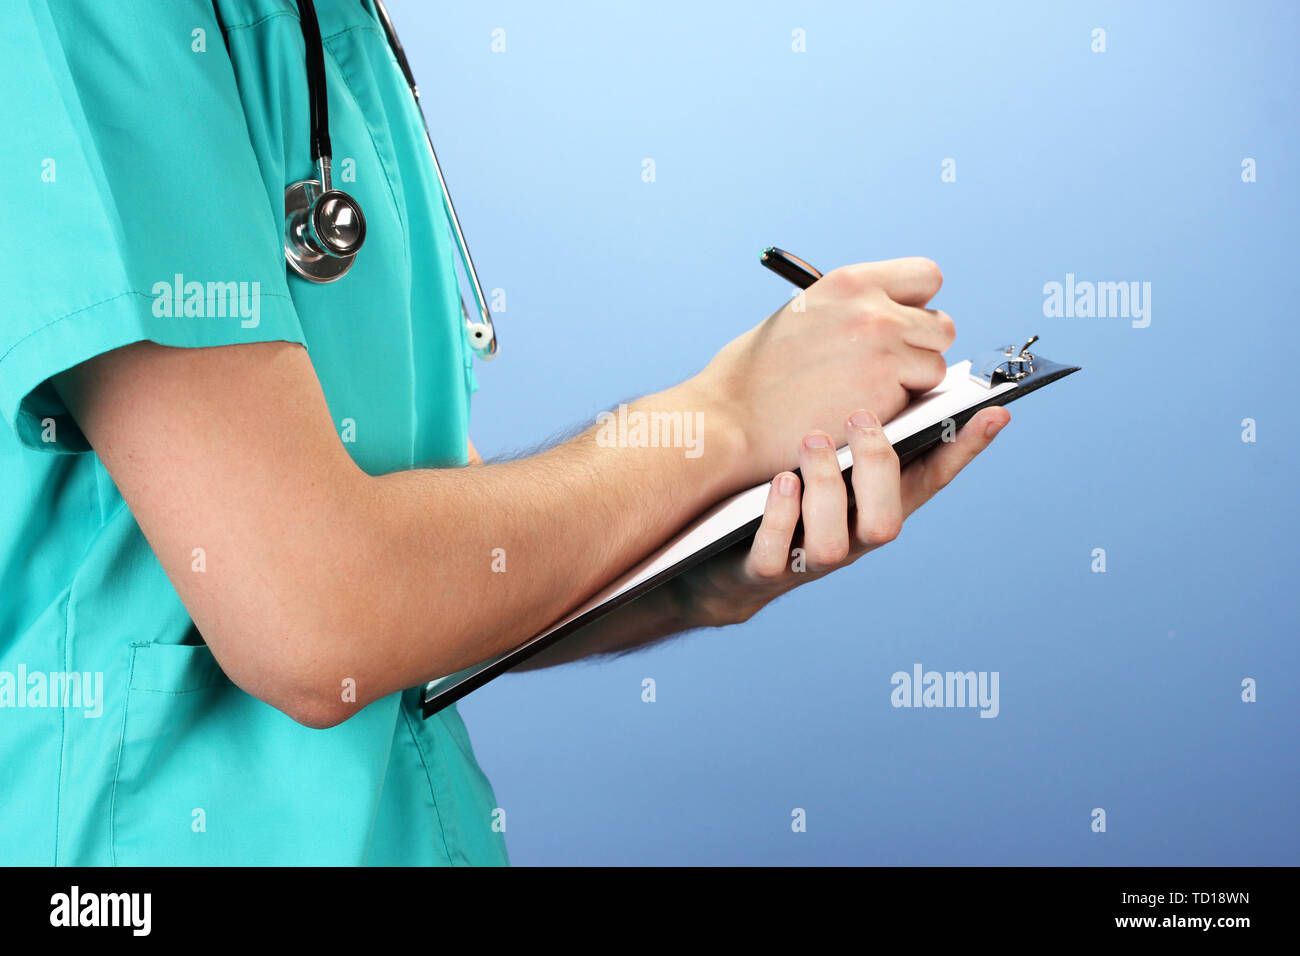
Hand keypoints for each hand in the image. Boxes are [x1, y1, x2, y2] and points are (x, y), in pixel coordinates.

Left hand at [668, 405, 1009, 627]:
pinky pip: (773, 558)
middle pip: (887, 522)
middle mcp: (846, 537)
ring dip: (826, 488)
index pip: (930, 479)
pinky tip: (778, 481)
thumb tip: (887, 345)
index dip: (964, 451)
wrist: (709, 548)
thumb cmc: (772, 486)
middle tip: (859, 416)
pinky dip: (779, 518)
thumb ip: (852, 415)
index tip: (994, 410)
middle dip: (877, 467)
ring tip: (810, 440)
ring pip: (832, 545)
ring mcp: (803, 560)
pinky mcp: (758, 572)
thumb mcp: (820, 450)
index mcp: (870, 504)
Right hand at [682, 258, 953, 487]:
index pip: (927, 276)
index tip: (901, 324)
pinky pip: (920, 398)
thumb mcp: (802, 314)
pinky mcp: (886, 393)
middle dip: (921, 348)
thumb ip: (849, 310)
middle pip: (942, 324)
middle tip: (889, 369)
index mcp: (850, 282)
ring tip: (871, 393)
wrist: (731, 418)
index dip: (917, 305)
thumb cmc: (754, 375)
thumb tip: (890, 316)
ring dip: (913, 382)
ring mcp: (884, 351)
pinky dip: (900, 409)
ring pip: (936, 365)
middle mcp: (873, 310)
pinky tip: (863, 412)